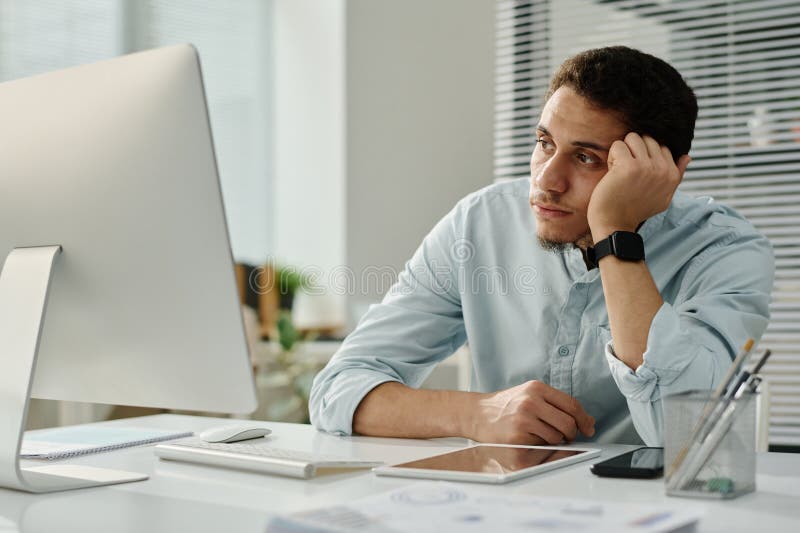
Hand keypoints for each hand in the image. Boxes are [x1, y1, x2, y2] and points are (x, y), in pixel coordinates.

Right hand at [469, 380, 594, 444]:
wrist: (477, 413)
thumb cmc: (506, 406)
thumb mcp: (530, 395)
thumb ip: (557, 404)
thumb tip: (588, 421)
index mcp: (536, 388)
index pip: (571, 404)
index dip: (584, 419)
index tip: (588, 428)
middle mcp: (531, 401)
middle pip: (568, 422)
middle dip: (572, 433)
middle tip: (566, 436)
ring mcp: (524, 419)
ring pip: (557, 436)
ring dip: (555, 440)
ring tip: (541, 436)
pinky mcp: (517, 436)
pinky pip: (543, 445)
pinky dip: (541, 446)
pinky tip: (530, 439)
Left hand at [587, 132, 690, 239]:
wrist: (615, 225)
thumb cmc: (635, 211)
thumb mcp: (663, 197)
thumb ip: (676, 176)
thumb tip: (687, 157)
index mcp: (672, 175)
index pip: (661, 147)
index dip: (645, 156)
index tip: (637, 174)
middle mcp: (662, 169)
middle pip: (647, 139)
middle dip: (634, 151)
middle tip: (627, 171)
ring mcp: (646, 167)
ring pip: (633, 138)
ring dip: (623, 151)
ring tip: (619, 170)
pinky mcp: (628, 166)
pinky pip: (618, 145)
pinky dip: (611, 156)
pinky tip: (612, 172)